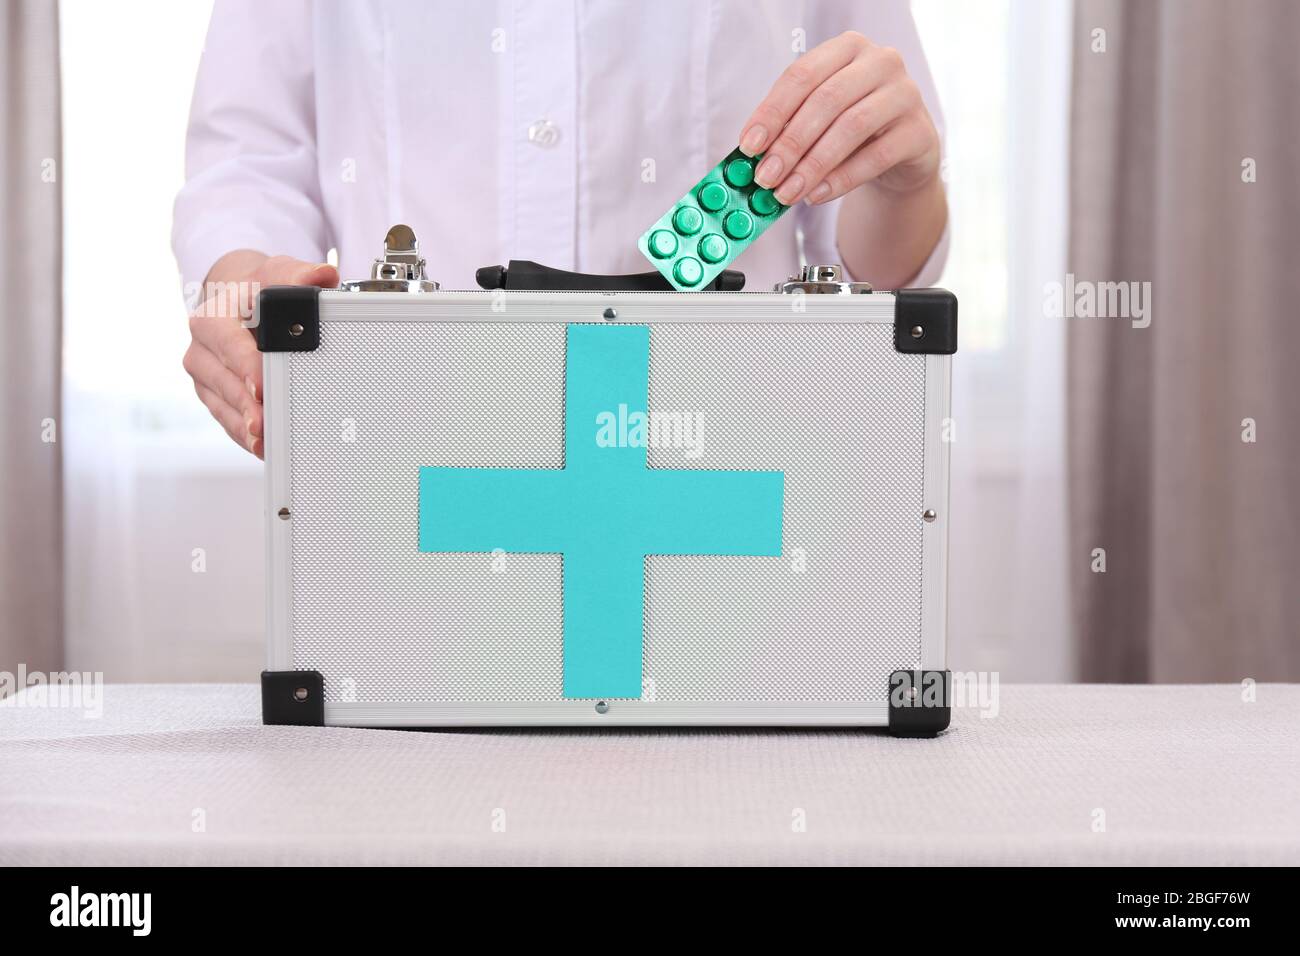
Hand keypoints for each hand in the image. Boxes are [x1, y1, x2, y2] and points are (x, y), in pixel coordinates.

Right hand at [183, 252, 337, 457]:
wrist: (238, 300)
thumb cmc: (259, 290)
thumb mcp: (278, 274)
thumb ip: (299, 275)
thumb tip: (321, 275)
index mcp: (213, 316)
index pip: (228, 342)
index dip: (244, 364)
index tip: (261, 384)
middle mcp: (203, 346)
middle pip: (223, 380)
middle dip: (245, 403)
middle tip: (263, 422)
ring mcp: (206, 373)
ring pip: (222, 404)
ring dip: (243, 425)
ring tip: (263, 441)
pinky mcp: (213, 394)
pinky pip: (226, 418)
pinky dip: (243, 434)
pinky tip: (260, 446)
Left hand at [739, 31, 940, 206]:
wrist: (901, 153)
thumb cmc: (852, 130)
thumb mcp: (819, 120)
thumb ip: (790, 128)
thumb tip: (755, 156)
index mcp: (847, 48)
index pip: (802, 75)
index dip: (772, 112)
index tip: (749, 145)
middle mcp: (880, 61)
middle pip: (825, 101)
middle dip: (790, 143)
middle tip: (766, 177)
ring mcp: (905, 93)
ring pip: (851, 127)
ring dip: (812, 165)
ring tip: (787, 192)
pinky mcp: (920, 131)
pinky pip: (876, 156)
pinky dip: (842, 179)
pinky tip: (817, 195)